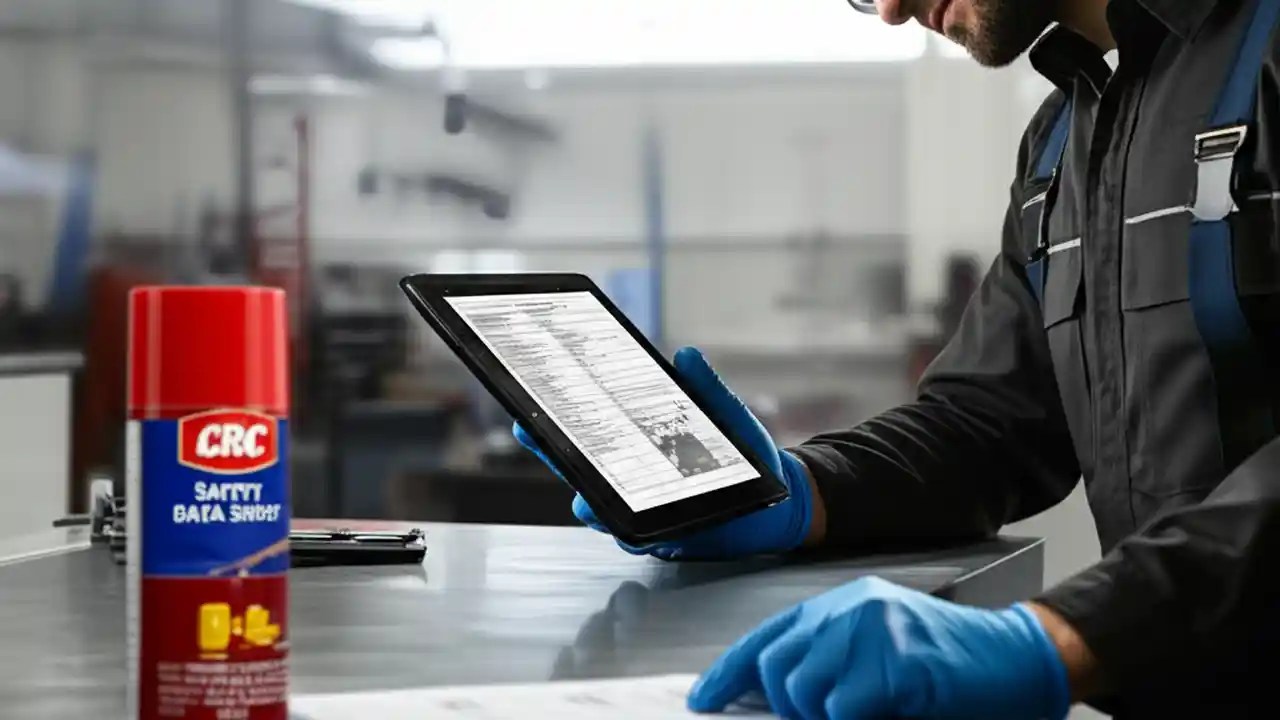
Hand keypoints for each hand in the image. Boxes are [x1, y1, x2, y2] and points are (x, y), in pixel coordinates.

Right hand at [513, 346, 813, 560]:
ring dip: (589, 502)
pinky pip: (637, 538)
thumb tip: (686, 355)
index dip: (556, 422)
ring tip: (584, 495)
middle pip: (581, 470)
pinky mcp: (664, 537)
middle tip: (533, 432)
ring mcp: (645, 510)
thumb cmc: (747, 455)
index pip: (590, 433)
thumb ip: (707, 389)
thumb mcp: (728, 415)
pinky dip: (629, 533)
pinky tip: (621, 522)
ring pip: (602, 510)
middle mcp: (633, 480)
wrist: (780, 500)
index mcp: (638, 446)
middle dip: (553, 454)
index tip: (531, 405)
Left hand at [687, 577, 1070, 719]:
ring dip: (825, 717)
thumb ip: (829, 663)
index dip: (729, 672)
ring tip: (869, 710)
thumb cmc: (951, 662)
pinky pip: (841, 708)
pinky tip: (888, 711)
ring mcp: (874, 632)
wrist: (1019, 658)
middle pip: (778, 668)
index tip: (704, 699)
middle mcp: (850, 610)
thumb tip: (772, 696)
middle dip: (790, 708)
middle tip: (826, 717)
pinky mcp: (898, 664)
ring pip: (804, 693)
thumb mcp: (880, 651)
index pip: (767, 637)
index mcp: (842, 605)